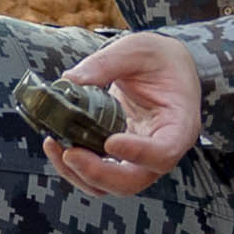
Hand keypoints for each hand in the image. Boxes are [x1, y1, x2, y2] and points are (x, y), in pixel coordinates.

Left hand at [40, 33, 209, 202]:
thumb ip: (107, 62)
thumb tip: (70, 80)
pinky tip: (56, 144)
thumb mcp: (137, 49)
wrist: (164, 66)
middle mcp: (162, 149)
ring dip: (80, 174)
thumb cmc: (159, 58)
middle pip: (134, 181)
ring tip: (55, 145)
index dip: (137, 153)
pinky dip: (75, 167)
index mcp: (179, 124)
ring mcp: (140, 159)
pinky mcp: (120, 158)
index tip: (110, 142)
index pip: (164, 152)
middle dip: (99, 173)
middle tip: (70, 152)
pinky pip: (98, 174)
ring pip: (111, 185)